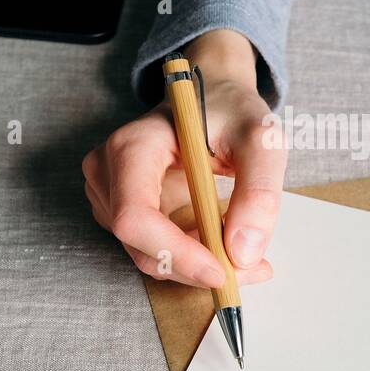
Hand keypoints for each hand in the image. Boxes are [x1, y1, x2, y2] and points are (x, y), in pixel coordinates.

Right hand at [83, 29, 285, 286]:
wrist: (214, 99)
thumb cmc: (232, 113)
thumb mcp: (261, 140)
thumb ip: (259, 191)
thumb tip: (243, 253)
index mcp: (132, 145)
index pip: (134, 217)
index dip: (175, 252)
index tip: (221, 271)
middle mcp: (108, 171)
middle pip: (141, 245)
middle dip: (196, 267)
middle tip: (255, 268)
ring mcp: (109, 193)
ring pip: (149, 256)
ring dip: (197, 265)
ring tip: (246, 250)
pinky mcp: (121, 210)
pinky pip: (154, 250)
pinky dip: (191, 257)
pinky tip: (222, 239)